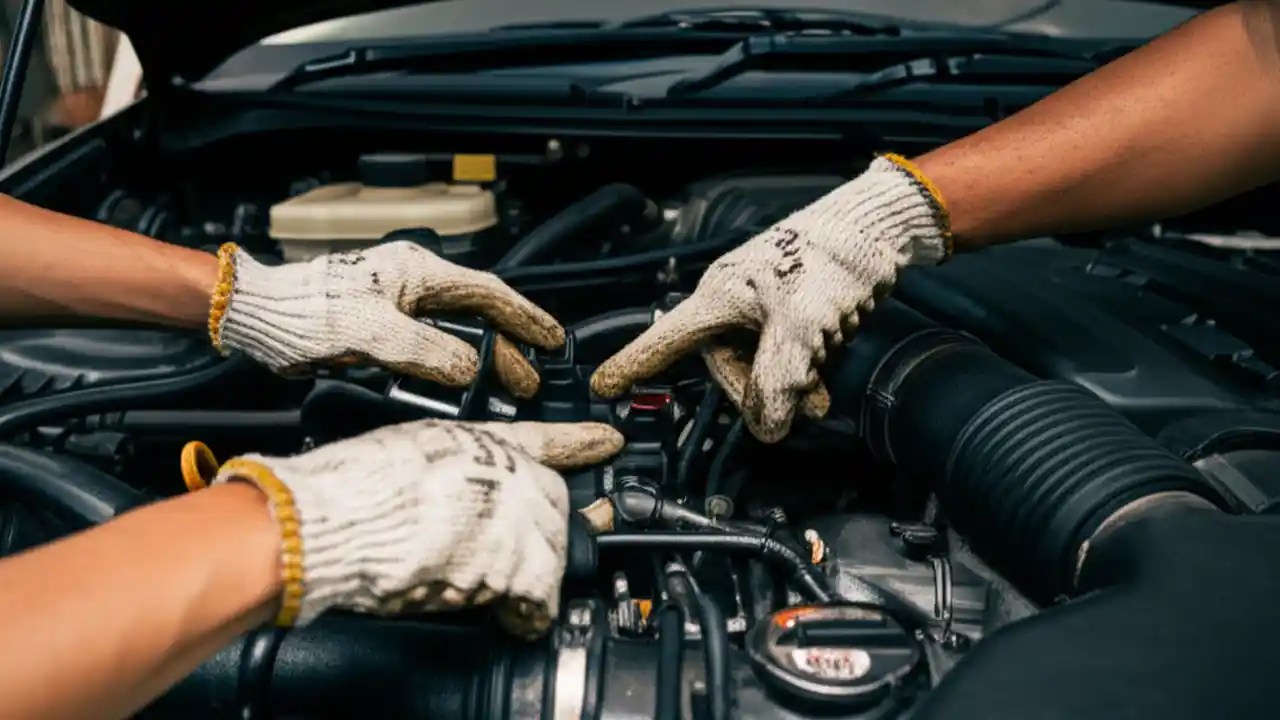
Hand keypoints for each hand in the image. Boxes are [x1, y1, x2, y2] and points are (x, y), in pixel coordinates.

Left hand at [209, 240, 562, 397]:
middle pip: (477, 316)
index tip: (552, 340)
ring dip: (482, 360)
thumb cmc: (306, 314)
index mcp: (419, 272)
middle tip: (527, 383)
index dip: (525, 318)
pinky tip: (460, 387)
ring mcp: (398, 305)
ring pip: (456, 333)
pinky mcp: (381, 327)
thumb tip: (471, 370)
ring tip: (504, 390)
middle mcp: (413, 284)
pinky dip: (452, 365)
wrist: (257, 316)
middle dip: (507, 349)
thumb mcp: (374, 335)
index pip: (489, 294)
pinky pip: (431, 345)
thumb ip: (428, 351)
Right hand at [212, 418, 623, 637]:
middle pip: (555, 506)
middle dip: (550, 536)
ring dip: (535, 579)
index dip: (577, 441)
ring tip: (513, 599)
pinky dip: (529, 613)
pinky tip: (517, 620)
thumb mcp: (405, 454)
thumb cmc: (349, 490)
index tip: (605, 441)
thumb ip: (446, 469)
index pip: (541, 439)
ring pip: (550, 552)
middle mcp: (503, 471)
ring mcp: (512, 513)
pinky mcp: (510, 561)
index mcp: (474, 440)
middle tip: (536, 562)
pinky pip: (538, 592)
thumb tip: (457, 495)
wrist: (330, 521)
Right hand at [590, 155, 951, 442]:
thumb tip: (766, 430)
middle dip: (758, 392)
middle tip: (796, 404)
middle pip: (724, 367)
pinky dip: (802, 374)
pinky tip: (823, 382)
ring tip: (818, 396)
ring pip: (759, 366)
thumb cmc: (829, 262)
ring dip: (786, 388)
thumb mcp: (799, 329)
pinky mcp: (791, 312)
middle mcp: (732, 303)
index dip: (634, 364)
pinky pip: (784, 355)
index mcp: (718, 297)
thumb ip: (777, 382)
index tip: (603, 387)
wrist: (877, 232)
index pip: (666, 339)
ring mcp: (762, 308)